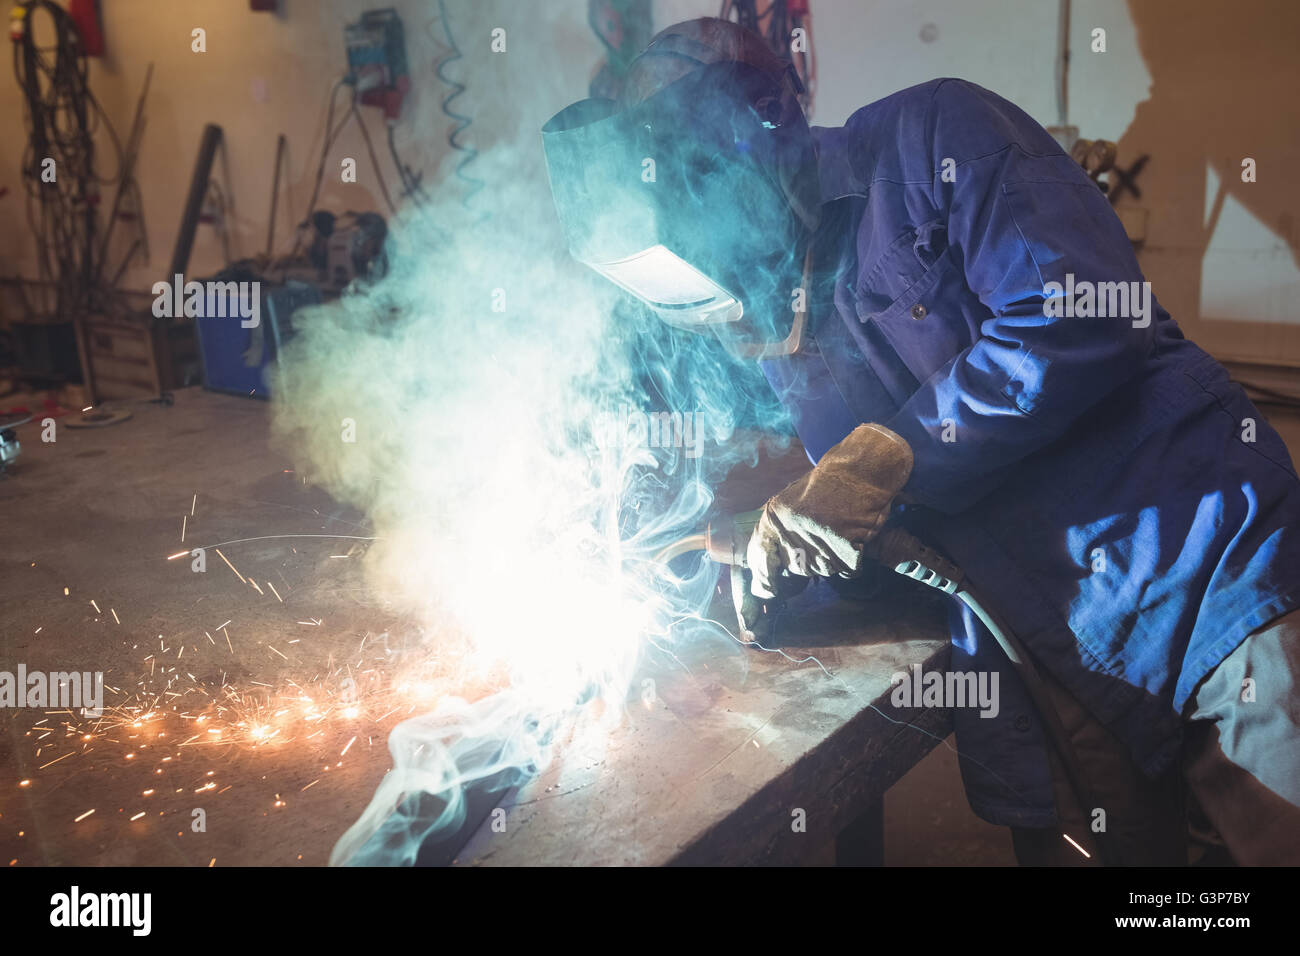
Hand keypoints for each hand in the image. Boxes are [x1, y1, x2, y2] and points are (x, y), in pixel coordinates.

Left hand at [746, 423, 912, 598]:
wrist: (860, 471)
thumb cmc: (828, 484)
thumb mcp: (791, 501)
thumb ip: (779, 530)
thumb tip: (772, 563)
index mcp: (775, 518)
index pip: (761, 557)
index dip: (763, 579)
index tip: (768, 591)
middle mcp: (792, 531)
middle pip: (796, 567)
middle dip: (808, 559)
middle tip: (822, 538)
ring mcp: (819, 541)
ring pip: (822, 569)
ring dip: (831, 558)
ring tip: (839, 532)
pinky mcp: (844, 548)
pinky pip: (846, 570)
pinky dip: (852, 560)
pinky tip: (854, 539)